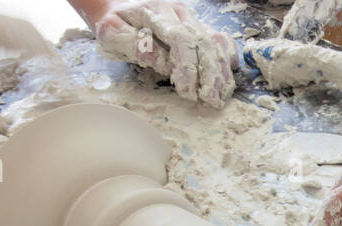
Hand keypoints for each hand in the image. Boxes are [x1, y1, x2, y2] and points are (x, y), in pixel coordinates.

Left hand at [78, 0, 237, 107]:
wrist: (121, 7)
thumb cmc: (116, 23)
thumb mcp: (112, 33)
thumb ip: (131, 44)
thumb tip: (159, 61)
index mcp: (156, 12)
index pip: (180, 39)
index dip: (188, 68)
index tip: (188, 93)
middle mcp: (179, 13)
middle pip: (204, 43)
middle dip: (210, 75)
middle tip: (210, 101)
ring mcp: (193, 19)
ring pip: (217, 44)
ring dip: (221, 73)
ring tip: (220, 98)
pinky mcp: (201, 27)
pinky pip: (223, 40)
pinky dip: (229, 60)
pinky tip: (226, 79)